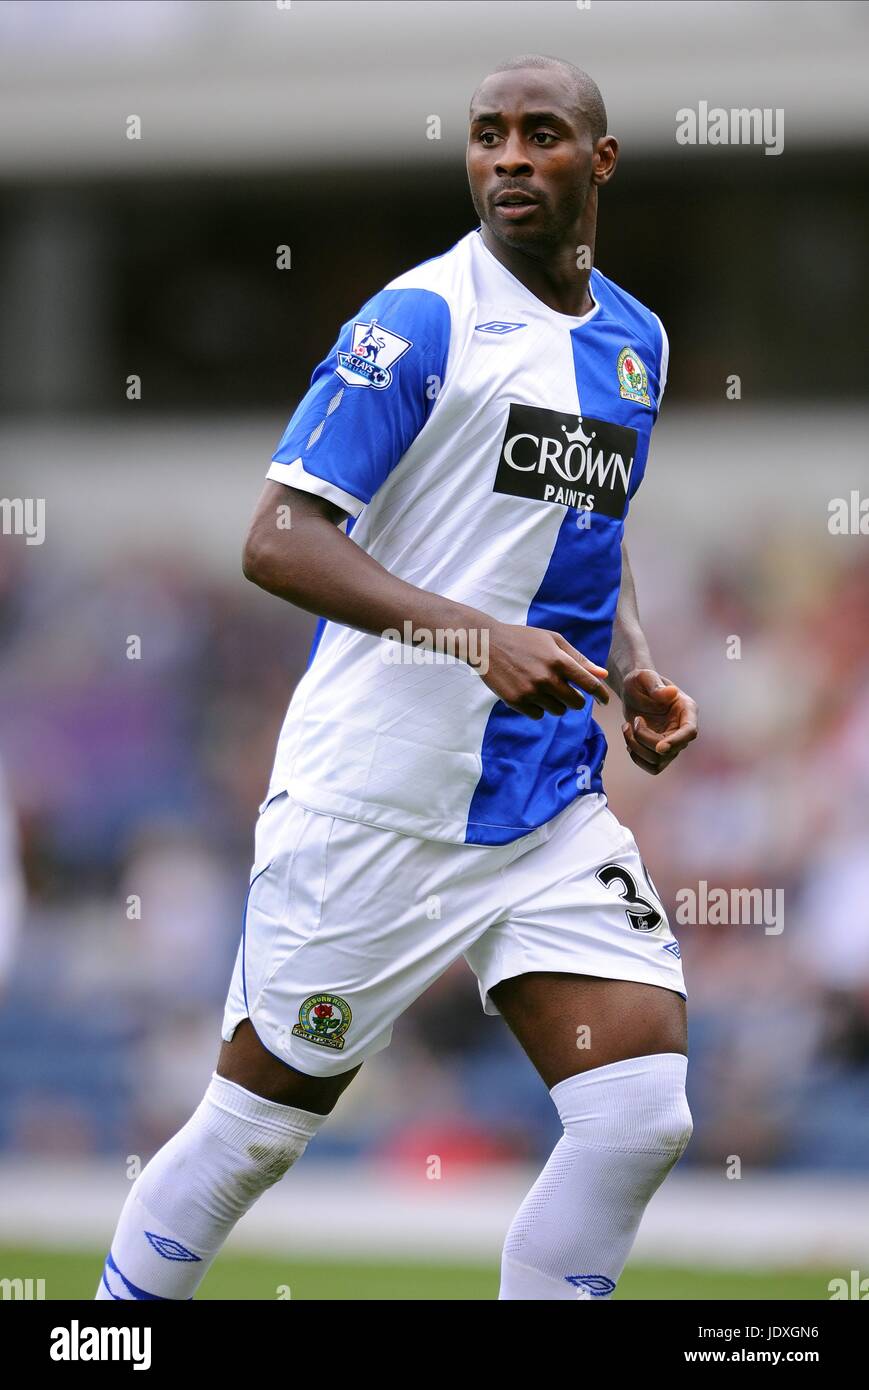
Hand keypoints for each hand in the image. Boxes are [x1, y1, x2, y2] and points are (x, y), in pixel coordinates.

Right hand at [479, 621, 609, 720]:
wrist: (486, 644)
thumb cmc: (523, 639)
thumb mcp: (552, 640)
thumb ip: (578, 658)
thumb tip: (602, 675)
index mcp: (559, 660)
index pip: (590, 684)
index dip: (601, 695)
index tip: (605, 701)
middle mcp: (547, 678)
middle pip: (576, 703)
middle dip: (576, 699)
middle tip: (567, 692)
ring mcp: (531, 691)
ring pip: (558, 711)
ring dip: (556, 703)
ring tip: (543, 688)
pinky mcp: (516, 702)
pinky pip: (539, 715)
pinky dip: (538, 708)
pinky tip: (529, 693)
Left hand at [621, 668, 697, 774]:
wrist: (633, 690)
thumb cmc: (641, 681)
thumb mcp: (645, 677)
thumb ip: (657, 686)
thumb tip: (671, 692)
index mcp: (686, 710)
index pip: (689, 732)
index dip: (676, 742)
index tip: (659, 747)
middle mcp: (682, 728)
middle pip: (671, 750)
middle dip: (645, 739)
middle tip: (635, 720)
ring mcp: (672, 741)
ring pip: (659, 761)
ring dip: (636, 747)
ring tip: (627, 727)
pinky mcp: (660, 750)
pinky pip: (652, 767)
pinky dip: (637, 758)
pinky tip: (629, 740)